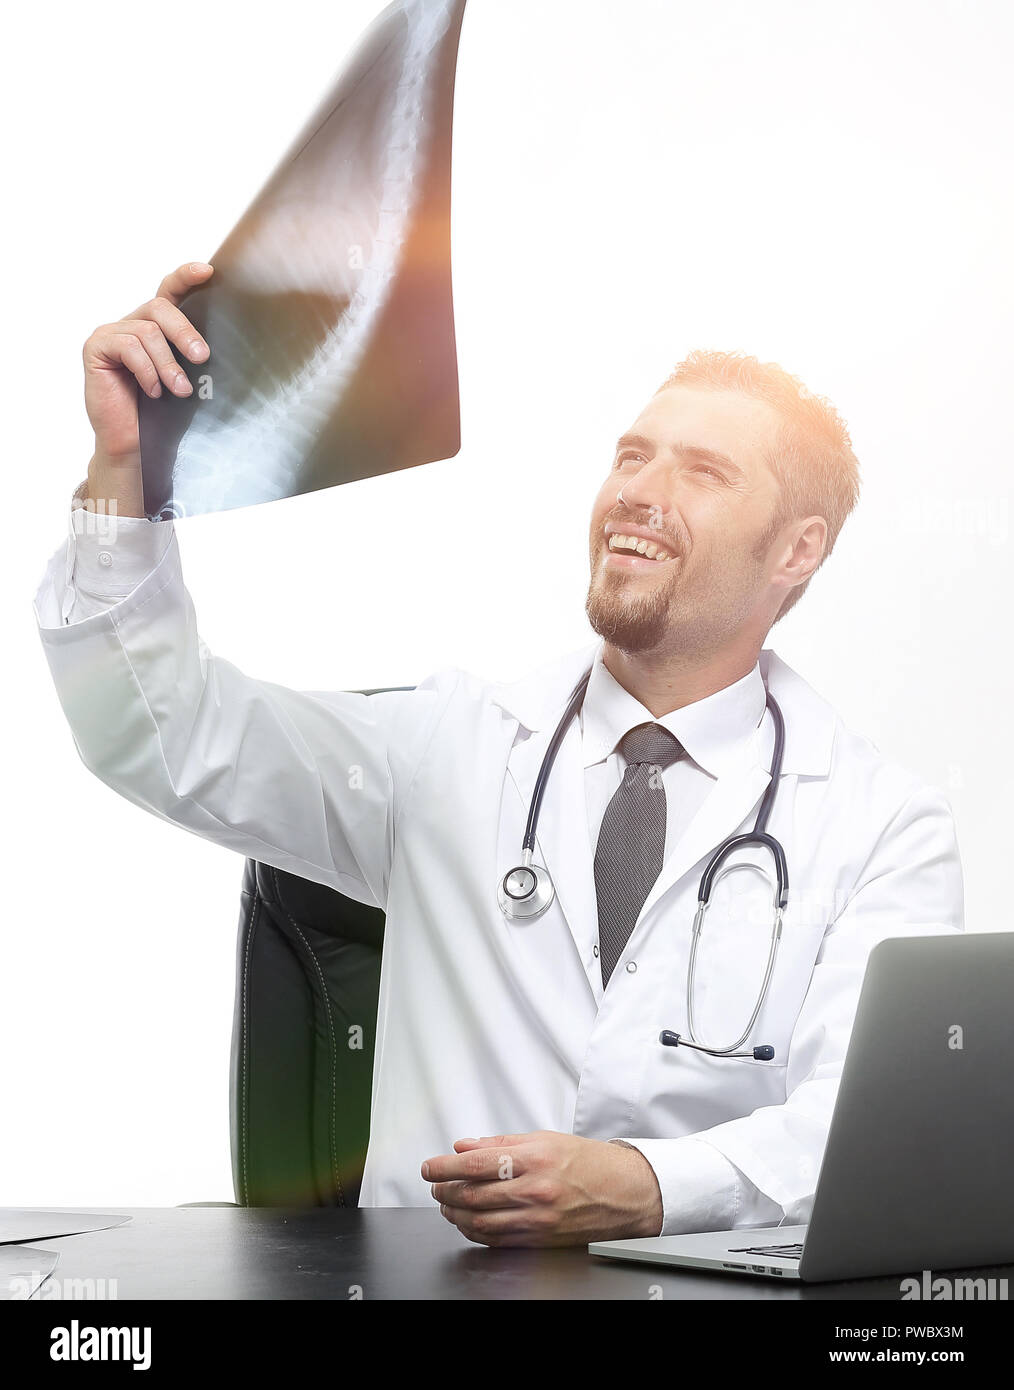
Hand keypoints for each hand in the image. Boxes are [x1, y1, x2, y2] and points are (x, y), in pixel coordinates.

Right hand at [82, 261, 213, 513]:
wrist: (134, 443)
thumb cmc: (161, 412)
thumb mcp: (183, 377)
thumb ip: (190, 353)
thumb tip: (217, 344)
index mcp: (153, 325)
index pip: (168, 291)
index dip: (185, 277)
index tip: (208, 272)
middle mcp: (131, 323)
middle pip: (160, 308)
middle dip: (184, 331)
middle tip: (202, 357)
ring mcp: (110, 332)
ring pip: (147, 332)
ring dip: (168, 364)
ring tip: (179, 391)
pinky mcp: (95, 347)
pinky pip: (129, 347)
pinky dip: (147, 371)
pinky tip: (153, 392)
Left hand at [422, 1130, 663, 1246]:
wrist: (625, 1192)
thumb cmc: (589, 1162)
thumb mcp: (545, 1139)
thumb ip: (501, 1143)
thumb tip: (464, 1146)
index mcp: (535, 1159)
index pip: (476, 1163)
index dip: (445, 1167)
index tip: (430, 1168)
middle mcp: (535, 1190)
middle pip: (473, 1196)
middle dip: (445, 1192)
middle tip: (435, 1187)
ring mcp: (538, 1219)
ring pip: (481, 1222)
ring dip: (456, 1215)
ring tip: (447, 1205)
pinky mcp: (541, 1240)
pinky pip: (498, 1240)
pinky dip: (476, 1233)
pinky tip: (469, 1223)